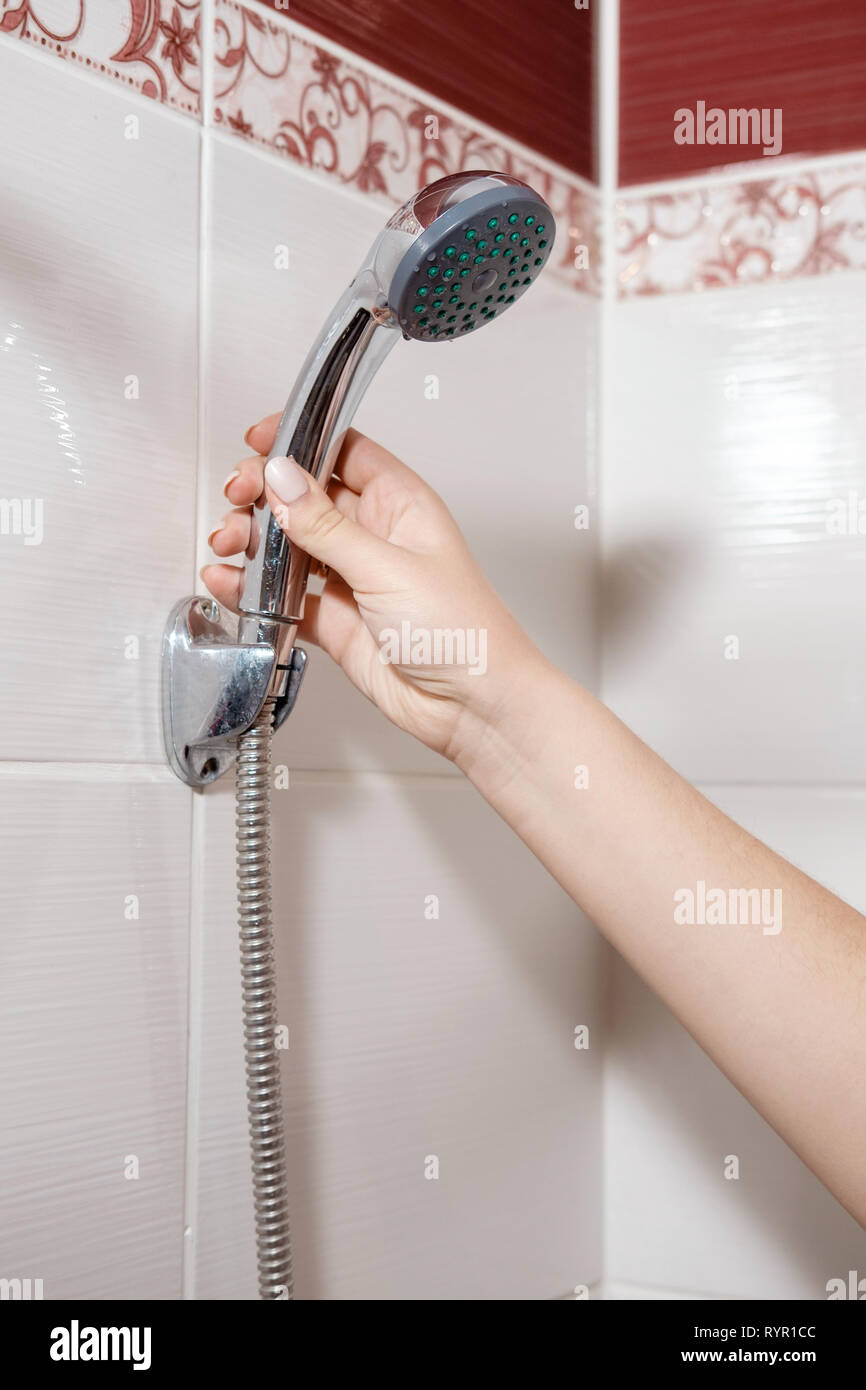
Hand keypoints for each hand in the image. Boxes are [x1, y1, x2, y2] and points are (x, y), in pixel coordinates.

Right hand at [202, 416, 540, 762]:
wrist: (472, 705)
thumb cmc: (462, 631)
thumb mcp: (387, 567)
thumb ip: (326, 526)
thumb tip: (282, 478)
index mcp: (400, 504)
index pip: (342, 451)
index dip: (299, 440)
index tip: (257, 440)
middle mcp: (375, 535)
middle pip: (307, 496)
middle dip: (266, 493)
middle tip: (238, 498)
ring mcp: (353, 578)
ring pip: (291, 544)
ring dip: (255, 540)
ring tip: (230, 543)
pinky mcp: (336, 620)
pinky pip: (284, 596)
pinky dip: (253, 589)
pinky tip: (230, 583)